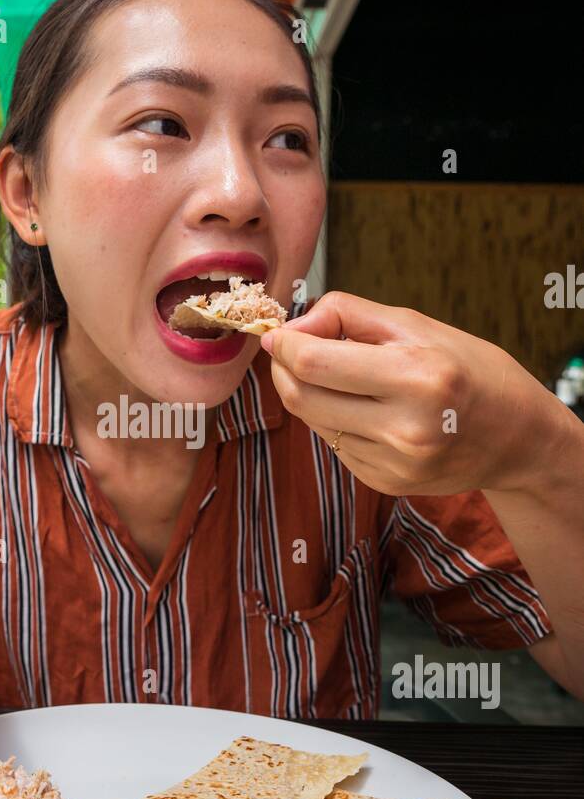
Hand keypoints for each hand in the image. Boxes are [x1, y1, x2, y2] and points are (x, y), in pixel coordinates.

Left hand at [260, 291, 560, 496]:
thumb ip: (348, 315)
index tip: (279, 333)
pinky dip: (335, 420)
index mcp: (415, 377)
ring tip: (338, 376)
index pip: (313, 363)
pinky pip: (335, 445)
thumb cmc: (468, 368)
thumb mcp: (416, 324)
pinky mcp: (386, 484)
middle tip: (290, 350)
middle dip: (285, 369)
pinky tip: (365, 409)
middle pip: (301, 397)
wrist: (518, 437)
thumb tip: (293, 327)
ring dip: (309, 394)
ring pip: (313, 422)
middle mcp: (404, 428)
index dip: (283, 344)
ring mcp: (394, 463)